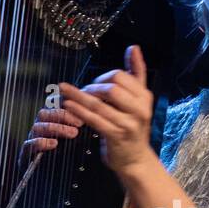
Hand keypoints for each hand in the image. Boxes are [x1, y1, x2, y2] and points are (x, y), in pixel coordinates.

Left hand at [54, 44, 153, 176]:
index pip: (121, 76)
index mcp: (144, 97)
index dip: (104, 77)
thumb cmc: (133, 126)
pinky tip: (68, 105)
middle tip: (84, 91)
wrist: (136, 159)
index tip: (96, 84)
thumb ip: (136, 72)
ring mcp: (128, 124)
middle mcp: (140, 109)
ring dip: (78, 97)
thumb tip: (134, 48)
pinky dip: (79, 111)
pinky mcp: (115, 135)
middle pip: (111, 88)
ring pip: (98, 104)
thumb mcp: (139, 99)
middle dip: (93, 87)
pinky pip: (93, 119)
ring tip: (64, 91)